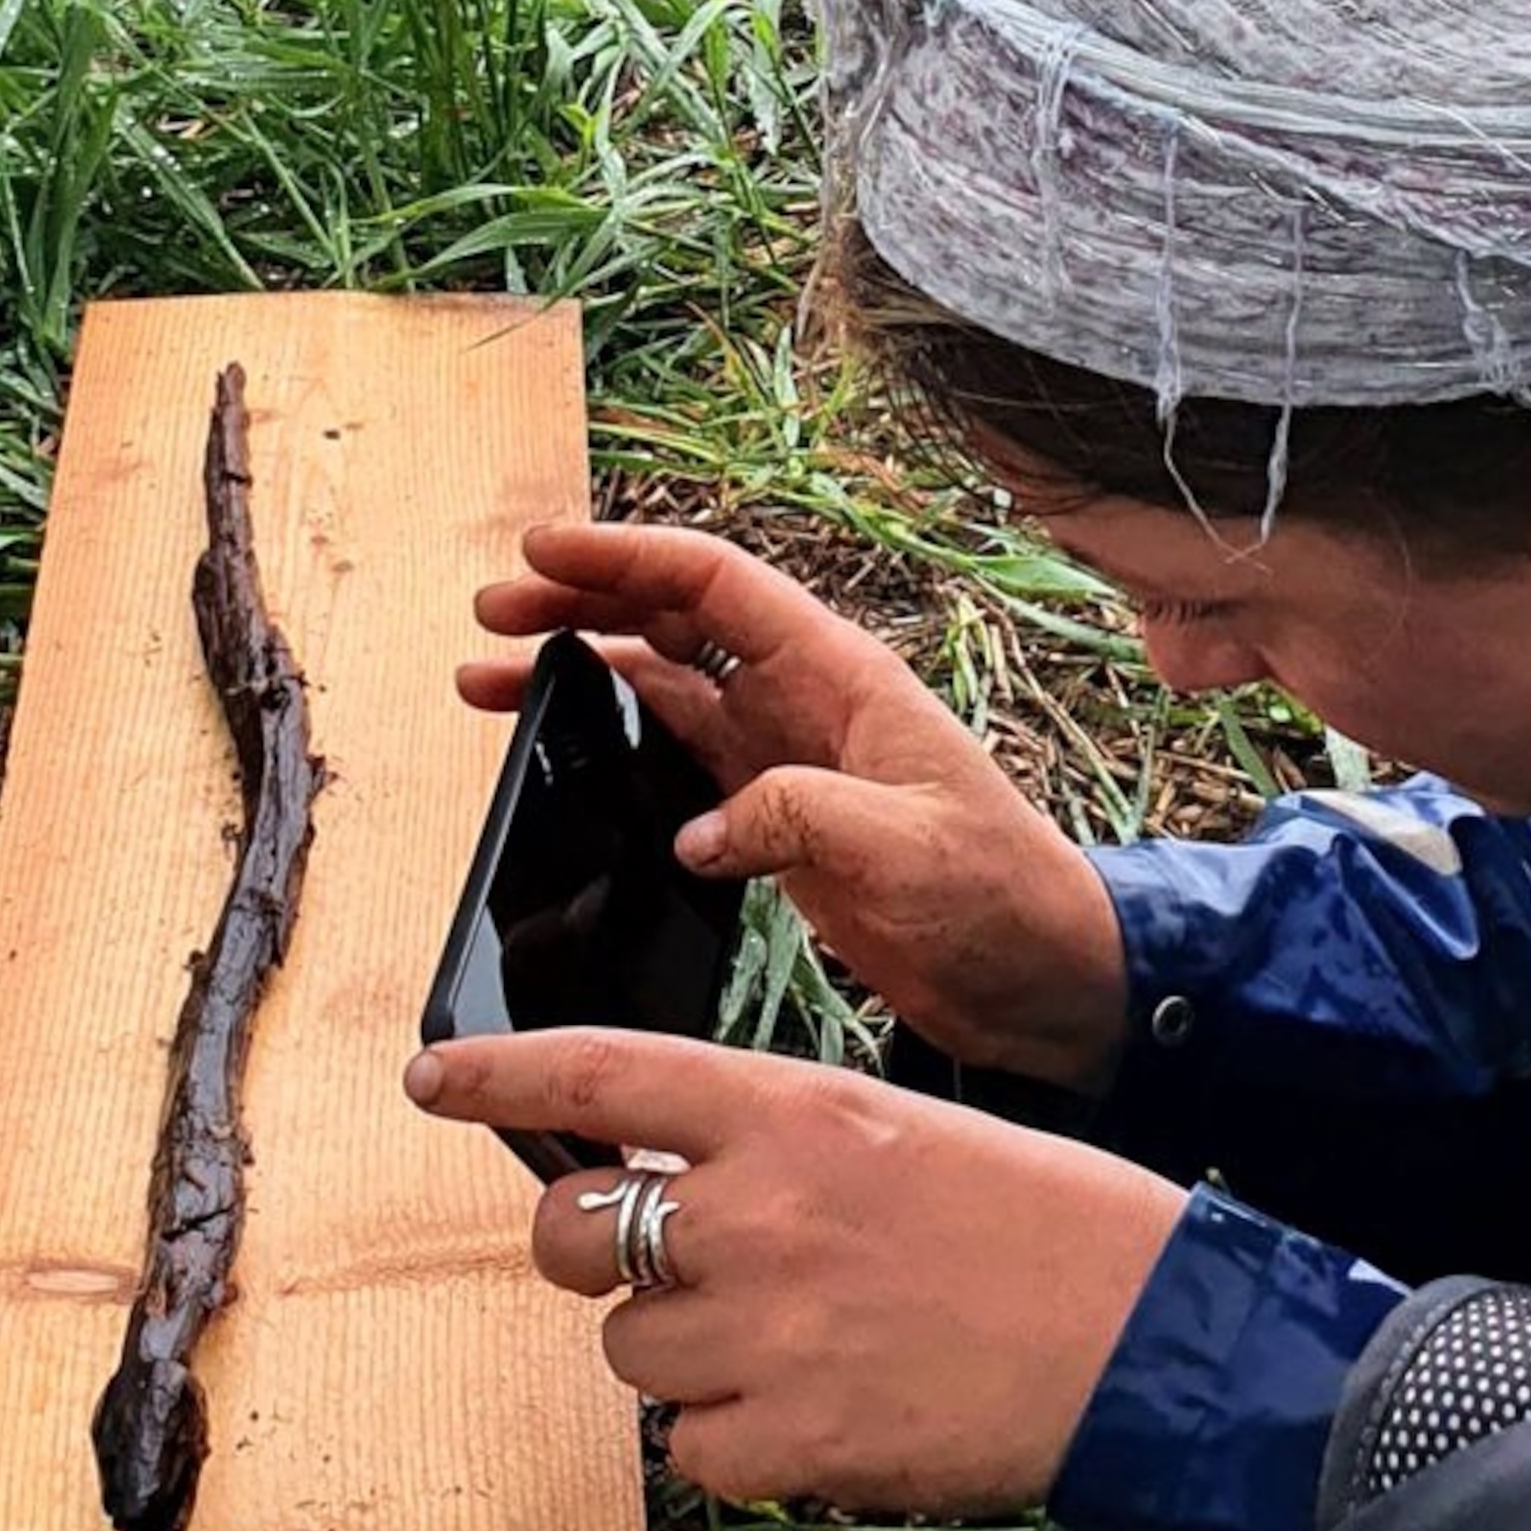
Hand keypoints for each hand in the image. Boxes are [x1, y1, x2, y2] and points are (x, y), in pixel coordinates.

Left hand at [405, 1028, 1186, 1512]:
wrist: (1146, 1338)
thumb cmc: (1046, 1220)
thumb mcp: (904, 1128)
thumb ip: (779, 1147)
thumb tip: (678, 1189)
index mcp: (793, 1111)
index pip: (600, 1076)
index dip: (497, 1075)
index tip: (431, 1078)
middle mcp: (755, 1212)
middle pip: (570, 1235)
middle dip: (593, 1250)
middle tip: (672, 1263)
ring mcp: (763, 1333)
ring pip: (628, 1352)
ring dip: (682, 1353)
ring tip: (796, 1344)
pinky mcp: (788, 1445)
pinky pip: (692, 1449)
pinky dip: (736, 1442)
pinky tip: (820, 1411)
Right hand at [464, 523, 1129, 1088]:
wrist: (1041, 976)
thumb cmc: (1003, 894)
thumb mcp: (905, 845)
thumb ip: (797, 817)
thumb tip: (698, 831)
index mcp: (841, 674)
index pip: (715, 583)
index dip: (625, 557)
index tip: (541, 553)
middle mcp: (804, 700)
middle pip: (672, 621)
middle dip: (580, 604)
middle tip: (492, 616)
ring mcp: (784, 758)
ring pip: (660, 687)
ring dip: (579, 675)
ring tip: (489, 683)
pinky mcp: (772, 822)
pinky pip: (675, 762)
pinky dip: (614, 750)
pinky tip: (565, 763)